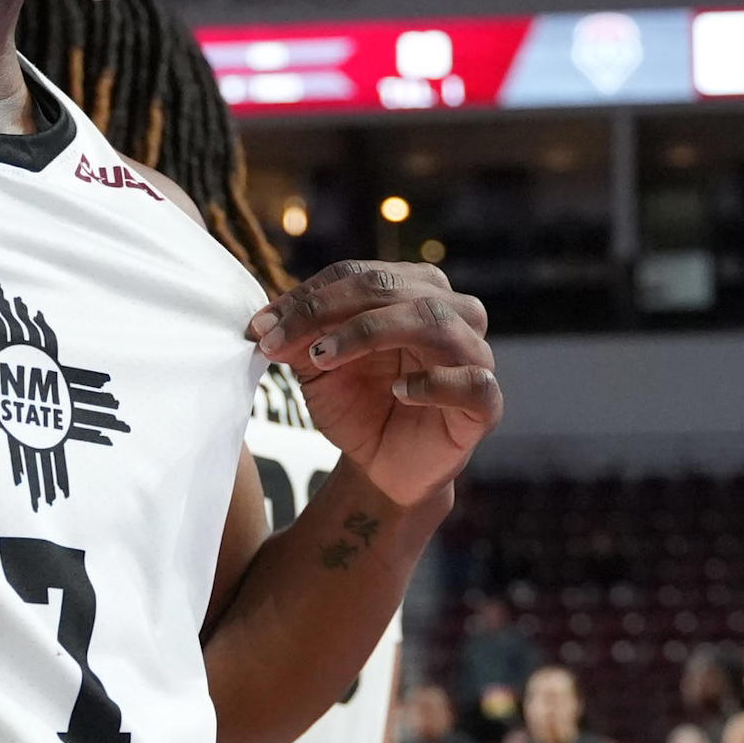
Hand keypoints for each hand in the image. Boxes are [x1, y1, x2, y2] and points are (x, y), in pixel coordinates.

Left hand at [248, 262, 499, 505]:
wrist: (381, 467)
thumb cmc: (357, 406)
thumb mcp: (317, 367)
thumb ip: (298, 337)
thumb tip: (264, 320)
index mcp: (413, 290)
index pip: (360, 275)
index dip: (308, 296)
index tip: (259, 326)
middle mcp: (451, 313)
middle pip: (394, 289)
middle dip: (328, 310)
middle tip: (279, 340)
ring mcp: (473, 356)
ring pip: (434, 321)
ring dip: (370, 332)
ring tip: (323, 357)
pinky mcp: (484, 403)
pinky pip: (472, 381)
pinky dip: (434, 382)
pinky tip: (398, 391)